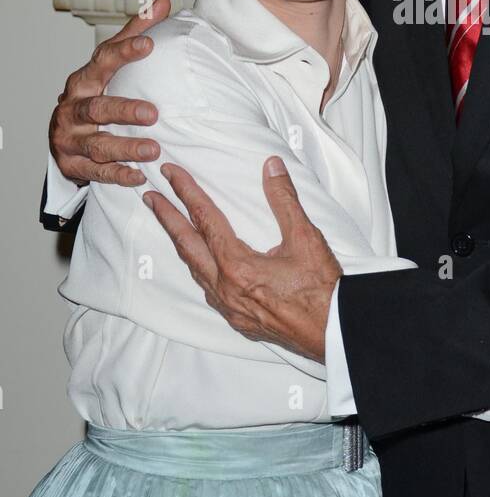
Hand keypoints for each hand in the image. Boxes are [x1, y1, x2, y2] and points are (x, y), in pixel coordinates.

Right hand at [49, 0, 169, 186]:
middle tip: (153, 113)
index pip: (102, 60)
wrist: (63, 135)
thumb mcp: (108, 66)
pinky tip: (138, 175)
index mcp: (84, 80)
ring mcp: (70, 138)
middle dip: (124, 110)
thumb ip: (134, 34)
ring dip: (125, 148)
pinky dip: (117, 175)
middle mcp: (73, 108)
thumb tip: (160, 3)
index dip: (125, 51)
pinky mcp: (73, 164)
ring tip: (153, 150)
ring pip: (97, 144)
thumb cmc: (92, 94)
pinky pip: (96, 172)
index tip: (149, 44)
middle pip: (96, 107)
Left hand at [142, 155, 340, 361]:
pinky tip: (203, 266)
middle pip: (187, 245)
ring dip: (181, 244)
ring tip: (172, 226)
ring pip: (195, 270)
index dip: (186, 192)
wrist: (332, 330)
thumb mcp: (305, 237)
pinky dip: (199, 270)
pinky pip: (209, 291)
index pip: (204, 219)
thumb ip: (284, 199)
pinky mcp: (239, 320)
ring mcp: (229, 307)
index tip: (170, 173)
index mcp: (237, 265)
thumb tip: (271, 166)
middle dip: (166, 218)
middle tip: (149, 196)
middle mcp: (225, 287)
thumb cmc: (321, 288)